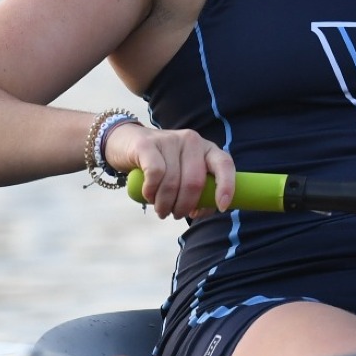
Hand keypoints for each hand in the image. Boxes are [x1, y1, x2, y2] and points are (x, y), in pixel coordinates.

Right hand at [105, 124, 235, 220]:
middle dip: (185, 206)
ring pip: (173, 181)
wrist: (128, 143)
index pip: (225, 164)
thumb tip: (199, 211)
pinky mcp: (147, 144)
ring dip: (165, 204)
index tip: (222, 207)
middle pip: (195, 181)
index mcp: (207, 149)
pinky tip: (149, 196)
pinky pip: (155, 173)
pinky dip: (152, 191)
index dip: (227, 187)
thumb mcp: (184, 176)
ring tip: (161, 210)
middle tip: (175, 215)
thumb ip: (197, 194)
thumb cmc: (163, 166)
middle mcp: (192, 141)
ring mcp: (170, 140)